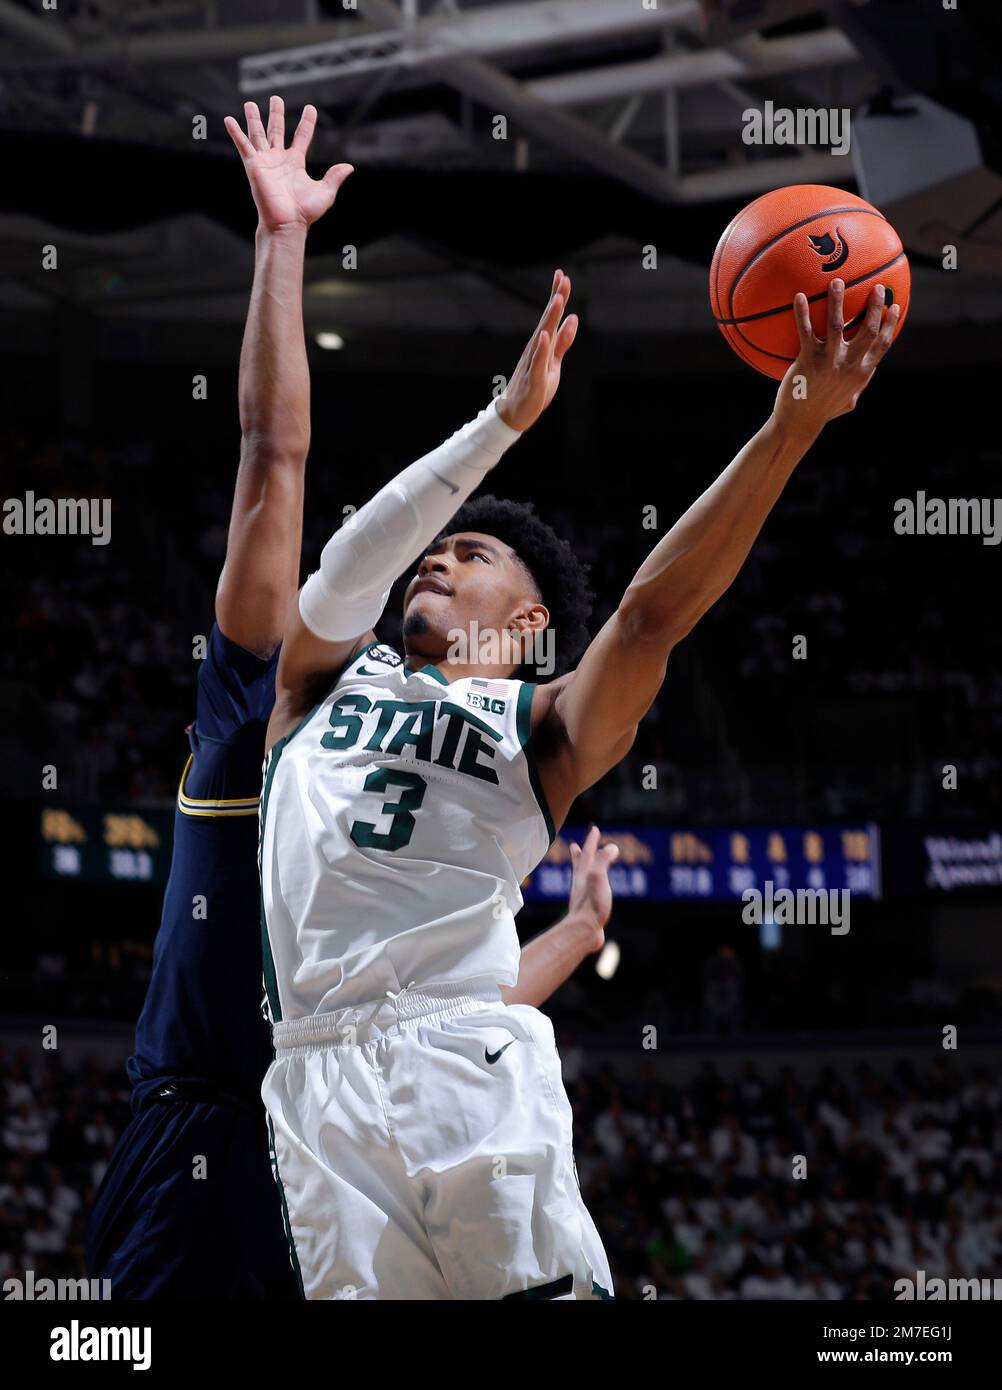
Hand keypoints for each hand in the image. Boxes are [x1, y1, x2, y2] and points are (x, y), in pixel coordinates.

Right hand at [224, 96, 352, 233]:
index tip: (310, 108)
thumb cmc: (304, 212)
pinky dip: (235, 133)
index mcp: (295, 163)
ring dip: (254, 118)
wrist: (287, 223)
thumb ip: (335, 177)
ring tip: (250, 103)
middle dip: (276, 114)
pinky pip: (243, 145)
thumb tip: (349, 167)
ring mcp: (265, 161)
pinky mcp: (253, 165)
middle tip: (276, 98)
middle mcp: (279, 159)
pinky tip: (228, 119)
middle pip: (277, 131)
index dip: (306, 122)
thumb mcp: (325, 192)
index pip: (301, 136)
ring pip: (258, 134)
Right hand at [496, 270, 577, 431]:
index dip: (557, 296)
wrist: (514, 413)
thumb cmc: (534, 386)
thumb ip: (563, 341)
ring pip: (542, 338)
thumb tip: (573, 317)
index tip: (562, 275)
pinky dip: (541, 349)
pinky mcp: (533, 380)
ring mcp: (532, 363)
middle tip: (563, 278)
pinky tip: (544, 335)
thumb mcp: (554, 363)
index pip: (551, 317)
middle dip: (556, 300)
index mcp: (542, 345)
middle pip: (547, 321)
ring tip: (557, 299)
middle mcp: (535, 349)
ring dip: (549, 318)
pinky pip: (537, 362)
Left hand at [567, 825, 619, 954]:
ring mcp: (584, 897)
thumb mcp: (598, 877)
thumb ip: (603, 860)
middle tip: (575, 846)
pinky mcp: (588, 910)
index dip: (592, 840)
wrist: (583, 931)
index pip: (588, 852)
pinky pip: (590, 894)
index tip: (594, 829)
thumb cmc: (590, 904)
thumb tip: (611, 847)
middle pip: (580, 865)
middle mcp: (582, 884)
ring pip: (583, 880)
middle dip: (580, 855)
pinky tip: (595, 896)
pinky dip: (593, 889)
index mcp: (584, 874)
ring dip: (584, 871)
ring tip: (584, 868)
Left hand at [773, 279, 900, 434]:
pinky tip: (798, 296)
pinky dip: (802, 312)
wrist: (798, 423)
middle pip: (868, 330)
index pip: (882, 344)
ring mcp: (829, 361)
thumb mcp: (848, 400)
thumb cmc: (823, 412)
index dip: (890, 324)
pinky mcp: (808, 360)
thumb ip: (860, 385)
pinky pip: (805, 331)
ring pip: (838, 324)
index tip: (896, 306)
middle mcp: (849, 365)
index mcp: (861, 373)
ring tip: (836, 281)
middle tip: (877, 287)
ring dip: (838, 301)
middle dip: (875, 306)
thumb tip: (871, 371)